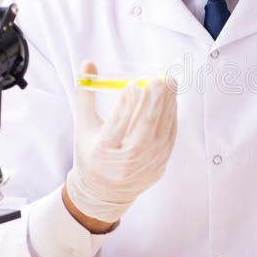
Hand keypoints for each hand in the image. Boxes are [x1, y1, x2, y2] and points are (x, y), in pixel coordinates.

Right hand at [64, 61, 176, 223]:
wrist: (103, 192)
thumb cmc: (92, 154)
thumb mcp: (83, 127)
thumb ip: (85, 95)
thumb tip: (88, 64)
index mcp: (102, 152)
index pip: (115, 127)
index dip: (125, 106)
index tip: (134, 85)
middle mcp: (125, 162)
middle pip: (143, 130)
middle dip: (154, 103)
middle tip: (160, 79)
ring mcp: (145, 166)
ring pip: (160, 132)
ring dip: (168, 106)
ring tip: (170, 84)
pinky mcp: (159, 167)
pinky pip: (169, 139)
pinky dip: (172, 119)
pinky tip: (173, 101)